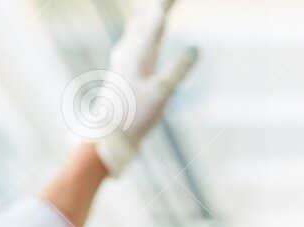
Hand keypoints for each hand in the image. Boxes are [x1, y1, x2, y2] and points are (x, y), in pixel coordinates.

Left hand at [82, 0, 196, 175]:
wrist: (107, 136)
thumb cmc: (134, 116)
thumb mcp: (161, 94)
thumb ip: (178, 70)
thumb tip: (195, 48)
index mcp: (138, 53)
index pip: (155, 21)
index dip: (166, 6)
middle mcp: (128, 53)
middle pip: (145, 22)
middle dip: (157, 10)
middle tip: (169, 1)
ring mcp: (122, 62)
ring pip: (135, 32)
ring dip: (145, 20)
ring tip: (152, 12)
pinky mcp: (120, 73)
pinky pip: (130, 44)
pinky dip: (138, 35)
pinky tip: (133, 41)